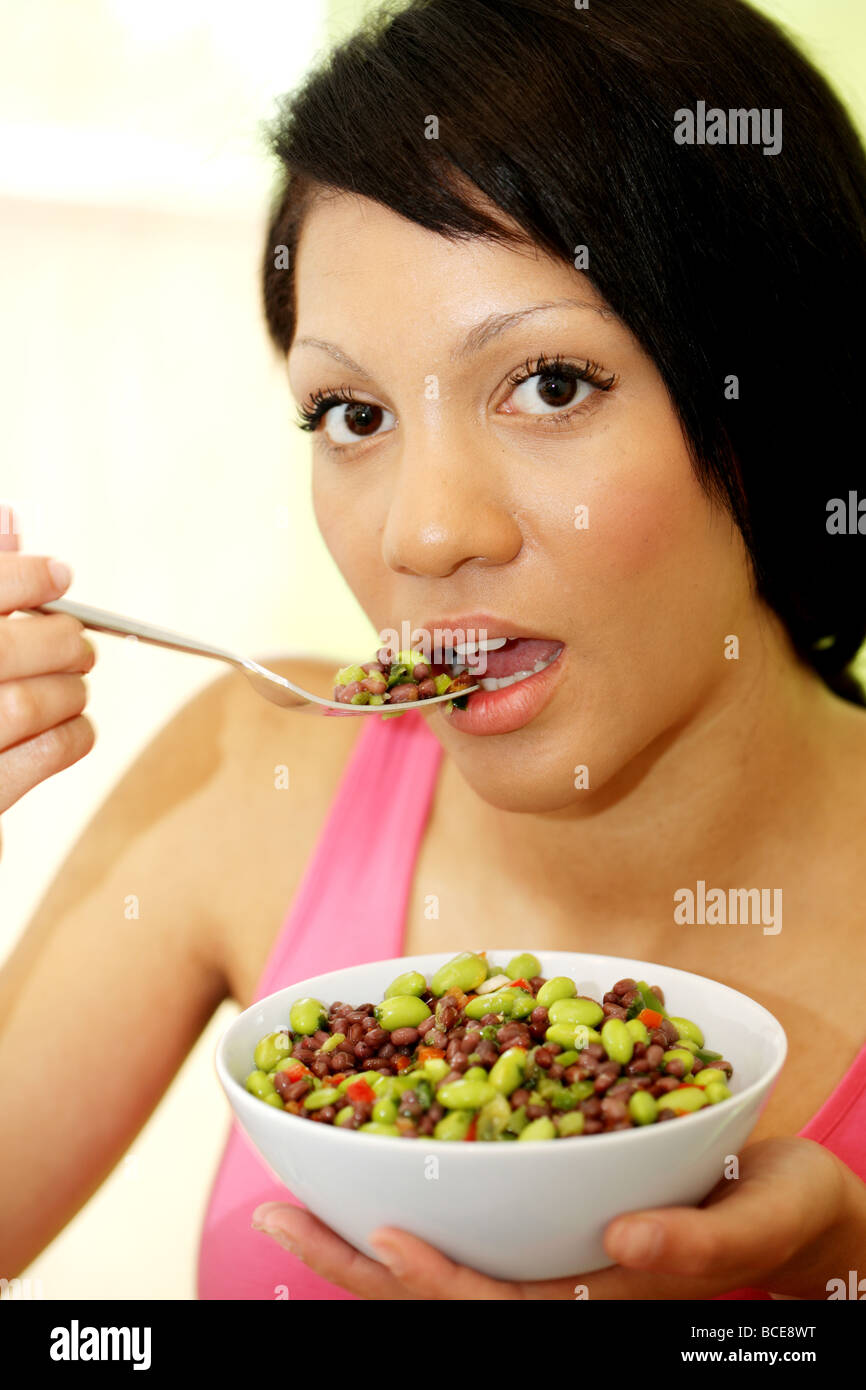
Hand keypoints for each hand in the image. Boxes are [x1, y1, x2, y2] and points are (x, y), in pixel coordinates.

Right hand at [0, 508, 95, 841]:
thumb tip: (12, 518)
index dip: (24, 577)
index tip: (60, 575)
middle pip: (8, 647)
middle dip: (58, 640)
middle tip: (78, 644)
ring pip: (31, 704)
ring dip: (69, 690)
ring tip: (74, 685)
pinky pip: (44, 755)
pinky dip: (73, 735)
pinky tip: (73, 726)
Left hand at [252, 1136, 865, 1299]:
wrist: (786, 1204)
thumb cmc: (778, 1211)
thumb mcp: (757, 1220)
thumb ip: (697, 1239)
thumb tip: (621, 1233)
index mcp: (602, 1297)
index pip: (501, 1310)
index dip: (437, 1282)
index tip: (385, 1236)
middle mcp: (558, 1291)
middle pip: (437, 1298)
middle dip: (353, 1266)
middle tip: (273, 1216)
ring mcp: (542, 1267)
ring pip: (432, 1271)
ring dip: (355, 1245)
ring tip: (284, 1202)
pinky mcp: (540, 1235)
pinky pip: (458, 1236)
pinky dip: (401, 1215)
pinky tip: (357, 1184)